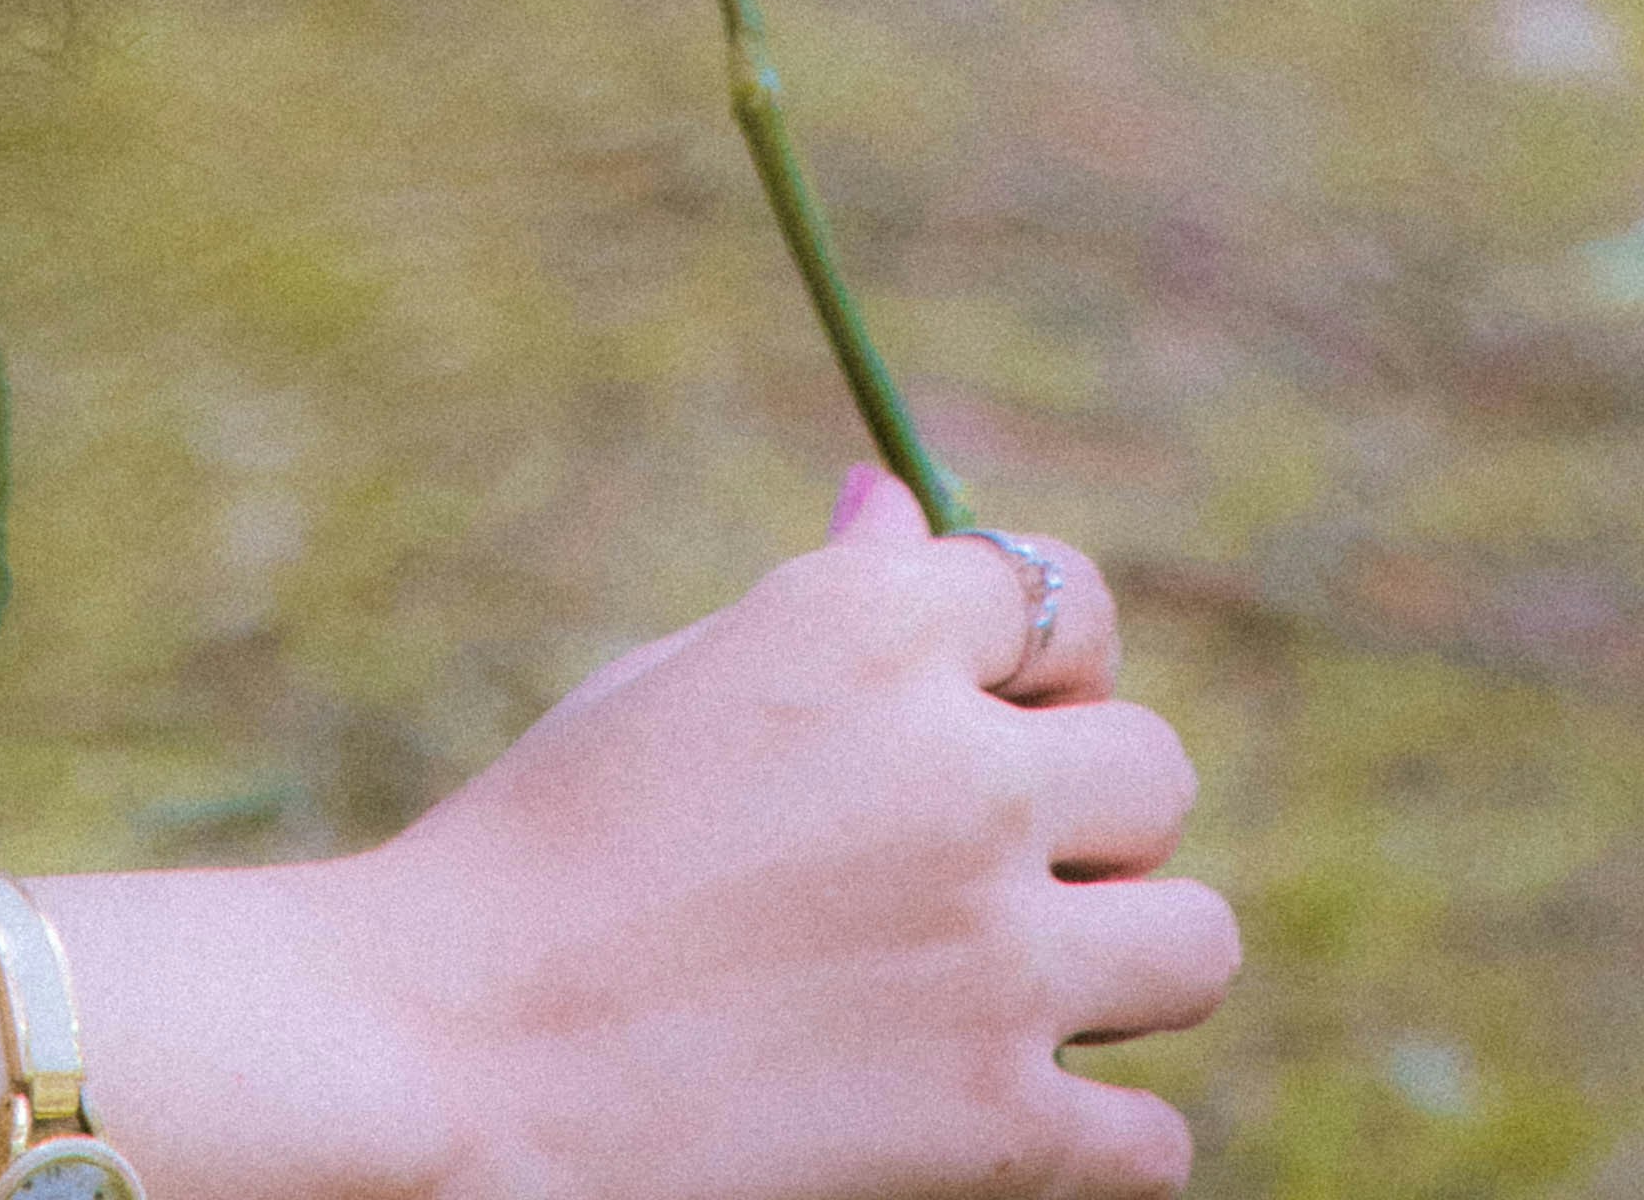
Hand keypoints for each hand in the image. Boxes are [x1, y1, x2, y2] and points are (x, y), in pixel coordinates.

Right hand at [324, 478, 1232, 1199]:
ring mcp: (991, 954)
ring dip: (1127, 965)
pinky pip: (1154, 1134)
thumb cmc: (545, 852)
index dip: (1040, 666)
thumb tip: (905, 506)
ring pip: (1195, 941)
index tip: (997, 718)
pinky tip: (1022, 1118)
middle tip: (996, 872)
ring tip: (1036, 989)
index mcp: (874, 629)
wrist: (448, 1055)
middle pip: (1154, 769)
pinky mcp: (995, 1127)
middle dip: (1089, 817)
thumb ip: (832, 602)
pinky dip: (1104, 1137)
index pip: (1063, 601)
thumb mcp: (681, 679)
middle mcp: (960, 772)